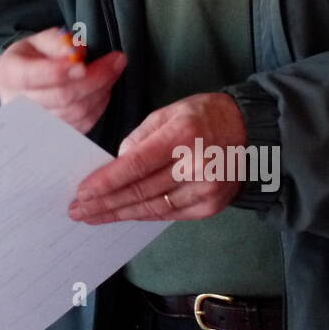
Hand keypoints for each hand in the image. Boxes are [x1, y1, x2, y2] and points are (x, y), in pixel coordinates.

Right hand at [0, 27, 126, 132]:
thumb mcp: (41, 40)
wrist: (27, 80)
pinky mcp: (53, 136)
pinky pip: (82, 125)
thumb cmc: (36, 56)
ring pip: (75, 113)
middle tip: (117, 61)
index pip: (31, 76)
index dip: (59, 72)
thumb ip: (57, 42)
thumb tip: (75, 53)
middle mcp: (16, 104)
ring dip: (101, 91)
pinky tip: (104, 89)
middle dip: (94, 79)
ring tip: (113, 71)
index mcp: (7, 73)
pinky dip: (99, 106)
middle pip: (60, 97)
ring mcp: (33, 125)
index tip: (83, 64)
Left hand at [68, 92, 247, 222]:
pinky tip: (122, 215)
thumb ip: (140, 137)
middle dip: (105, 203)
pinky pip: (169, 215)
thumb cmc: (204, 116)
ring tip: (92, 217)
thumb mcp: (169, 112)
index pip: (137, 165)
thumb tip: (117, 163)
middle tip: (77, 210)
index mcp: (183, 136)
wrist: (251, 132)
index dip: (107, 182)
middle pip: (142, 191)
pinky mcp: (211, 206)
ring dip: (119, 214)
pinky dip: (143, 215)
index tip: (82, 192)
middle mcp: (197, 166)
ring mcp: (207, 190)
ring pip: (153, 208)